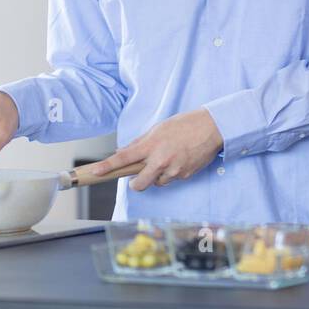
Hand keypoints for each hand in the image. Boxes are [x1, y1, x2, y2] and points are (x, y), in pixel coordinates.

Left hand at [84, 108, 223, 191]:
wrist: (212, 128)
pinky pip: (172, 179)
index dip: (107, 166)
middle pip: (139, 184)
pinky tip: (180, 160)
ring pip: (157, 183)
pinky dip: (172, 173)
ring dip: (157, 176)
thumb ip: (140, 142)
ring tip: (168, 160)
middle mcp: (161, 160)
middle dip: (135, 184)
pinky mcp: (185, 175)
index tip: (96, 172)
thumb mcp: (159, 129)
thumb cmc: (185, 125)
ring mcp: (174, 170)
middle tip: (137, 178)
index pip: (124, 158)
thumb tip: (123, 151)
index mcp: (151, 146)